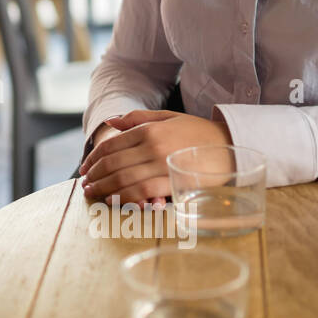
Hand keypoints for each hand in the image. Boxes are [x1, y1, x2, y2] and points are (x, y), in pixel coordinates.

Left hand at [79, 110, 231, 206]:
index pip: (111, 146)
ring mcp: (163, 165)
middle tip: (85, 184)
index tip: (86, 168)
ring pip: (124, 180)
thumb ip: (138, 118)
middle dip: (95, 176)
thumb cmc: (198, 132)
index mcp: (149, 130)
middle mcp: (153, 147)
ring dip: (104, 189)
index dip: (93, 159)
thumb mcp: (168, 117)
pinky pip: (143, 192)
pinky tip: (113, 200)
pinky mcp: (175, 183)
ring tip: (94, 193)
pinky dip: (124, 197)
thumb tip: (111, 122)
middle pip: (113, 164)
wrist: (232, 144)